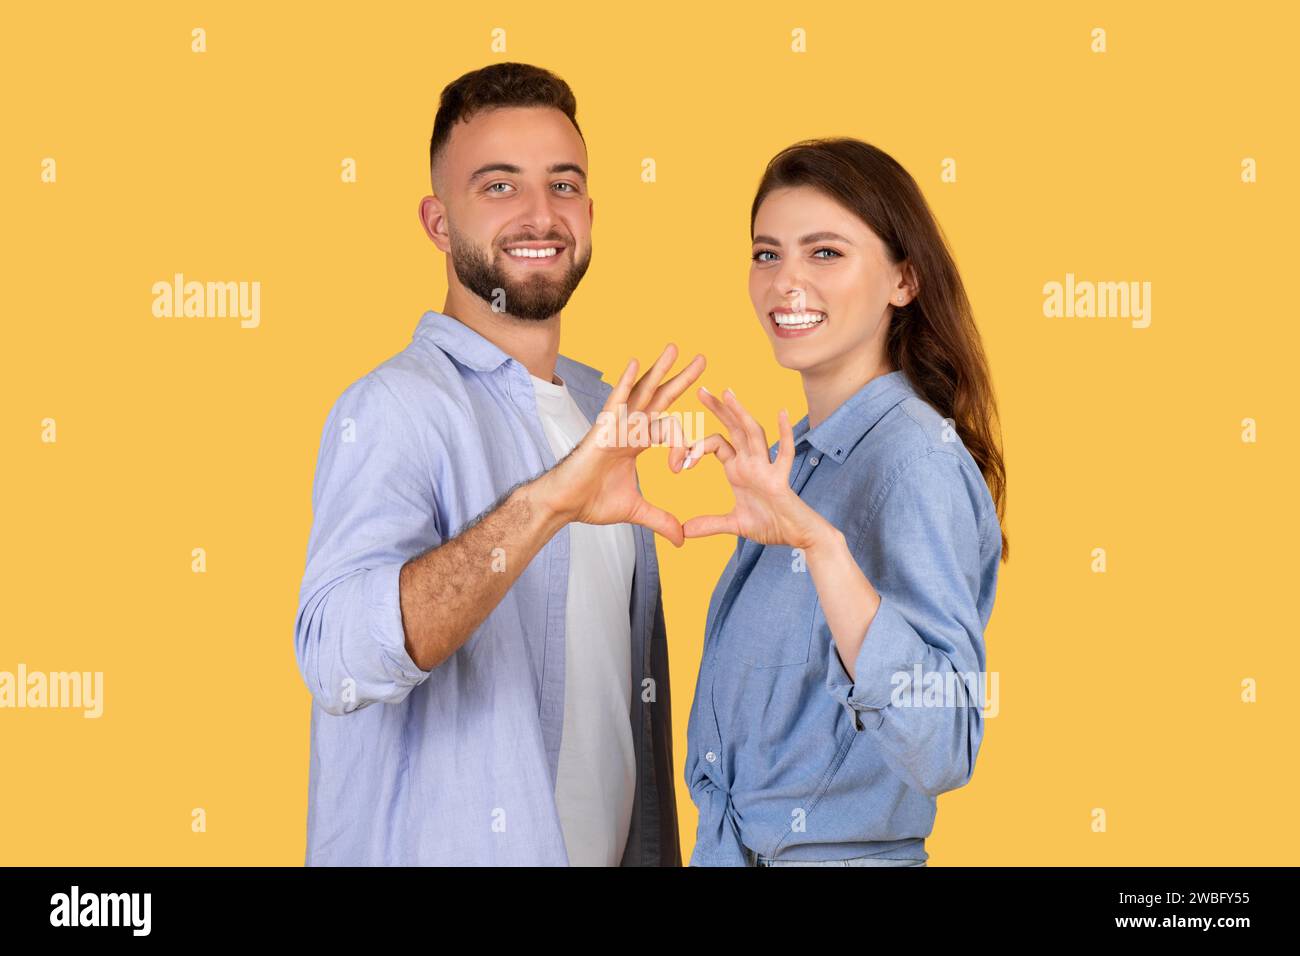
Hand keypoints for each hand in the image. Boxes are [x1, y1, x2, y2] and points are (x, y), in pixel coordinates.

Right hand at [535, 344, 704, 546]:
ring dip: (659, 370)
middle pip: (661, 398)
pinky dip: (625, 383)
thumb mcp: (636, 511)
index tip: (682, 468)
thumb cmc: (591, 501)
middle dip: (682, 379)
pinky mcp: (602, 429)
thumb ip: (661, 520)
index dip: (683, 446)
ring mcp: (616, 425)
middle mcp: (629, 427)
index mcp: (637, 442)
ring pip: (642, 393)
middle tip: (703, 359)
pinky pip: (616, 402)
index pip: (670, 428)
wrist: (565, 504)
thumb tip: (682, 539)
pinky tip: (635, 363)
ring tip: (676, 348)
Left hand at [680, 387, 829, 549]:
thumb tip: (684, 531)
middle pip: (734, 428)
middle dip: (718, 409)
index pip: (716, 444)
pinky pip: (784, 454)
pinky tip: (782, 413)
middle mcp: (752, 462)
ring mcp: (766, 468)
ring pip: (754, 434)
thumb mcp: (735, 524)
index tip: (680, 464)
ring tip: (728, 393)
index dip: (696, 449)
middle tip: (700, 390)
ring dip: (741, 414)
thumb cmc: (771, 524)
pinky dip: (784, 434)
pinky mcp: (780, 480)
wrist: (797, 536)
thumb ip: (710, 524)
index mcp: (739, 469)